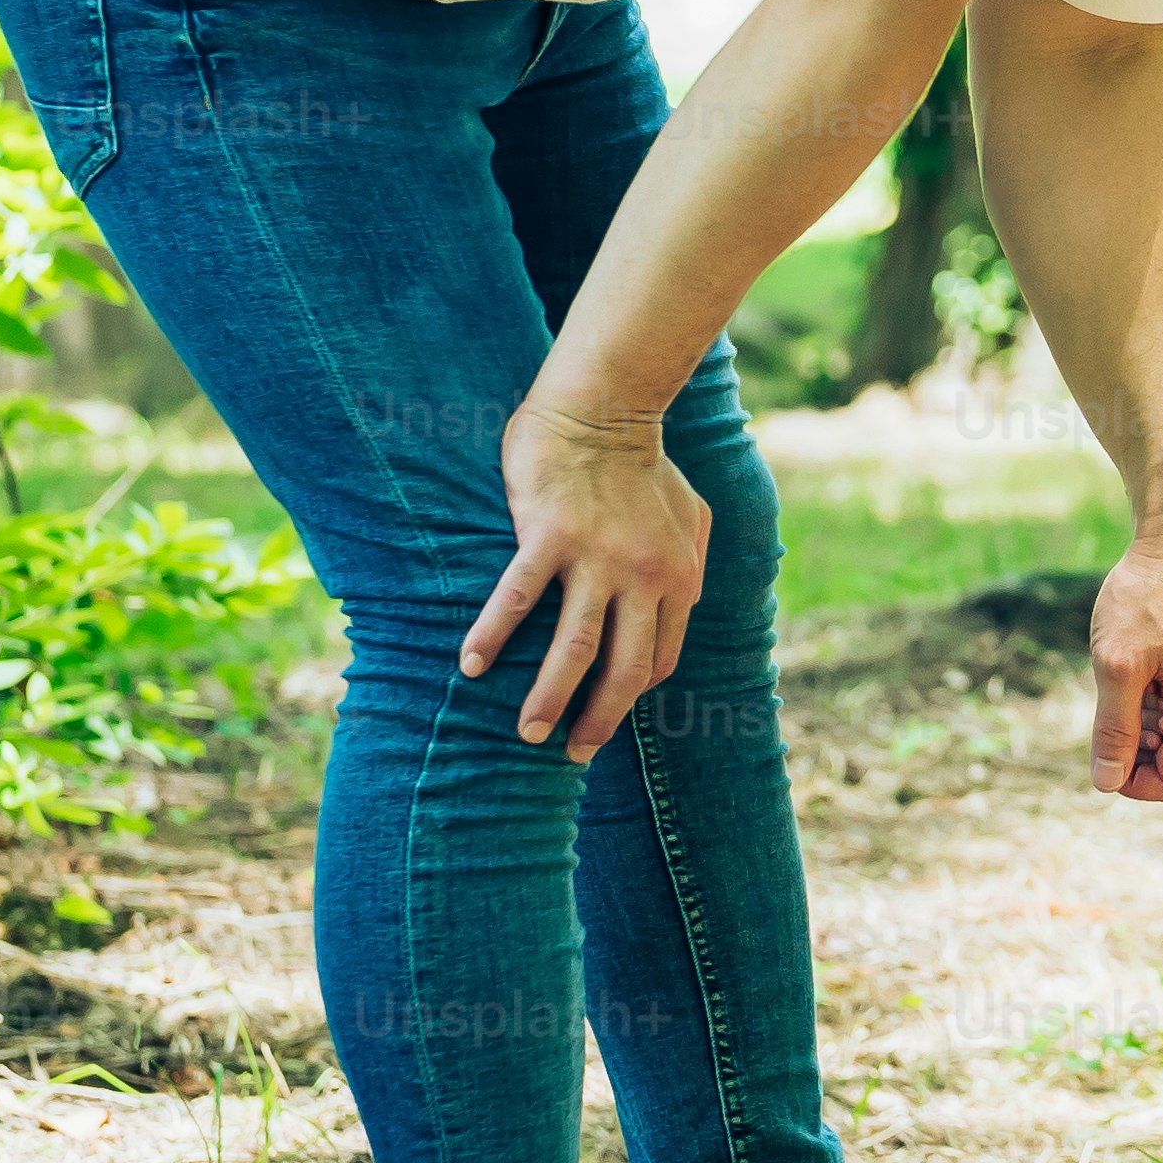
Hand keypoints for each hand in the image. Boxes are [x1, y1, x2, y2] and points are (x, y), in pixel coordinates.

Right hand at [461, 397, 709, 762]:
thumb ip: (691, 558)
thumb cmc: (643, 460)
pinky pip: (518, 598)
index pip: (660, 657)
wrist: (603, 407)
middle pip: (624, 669)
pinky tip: (471, 666)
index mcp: (680, 575)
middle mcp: (643, 575)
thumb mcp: (691, 513)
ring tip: (527, 733)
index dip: (632, 692)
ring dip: (549, 698)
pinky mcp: (550, 537)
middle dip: (598, 720)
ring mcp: (596, 558)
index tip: (605, 714)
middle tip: (571, 755)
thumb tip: (686, 596)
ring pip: (574, 648)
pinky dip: (493, 636)